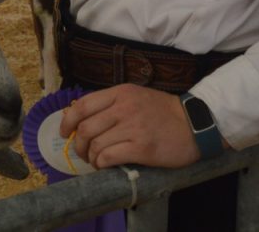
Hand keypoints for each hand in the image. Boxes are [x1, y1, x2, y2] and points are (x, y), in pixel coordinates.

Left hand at [59, 84, 200, 168]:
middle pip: (85, 128)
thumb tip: (81, 116)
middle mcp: (123, 108)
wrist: (194, 123)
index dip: (67, 121)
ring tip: (96, 161)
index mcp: (119, 93)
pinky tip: (105, 166)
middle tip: (82, 153)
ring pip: (96, 144)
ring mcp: (133, 128)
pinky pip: (110, 157)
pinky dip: (102, 164)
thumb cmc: (163, 111)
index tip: (64, 132)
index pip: (82, 105)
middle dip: (78, 144)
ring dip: (90, 157)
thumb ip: (111, 103)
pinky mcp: (142, 148)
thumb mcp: (135, 96)